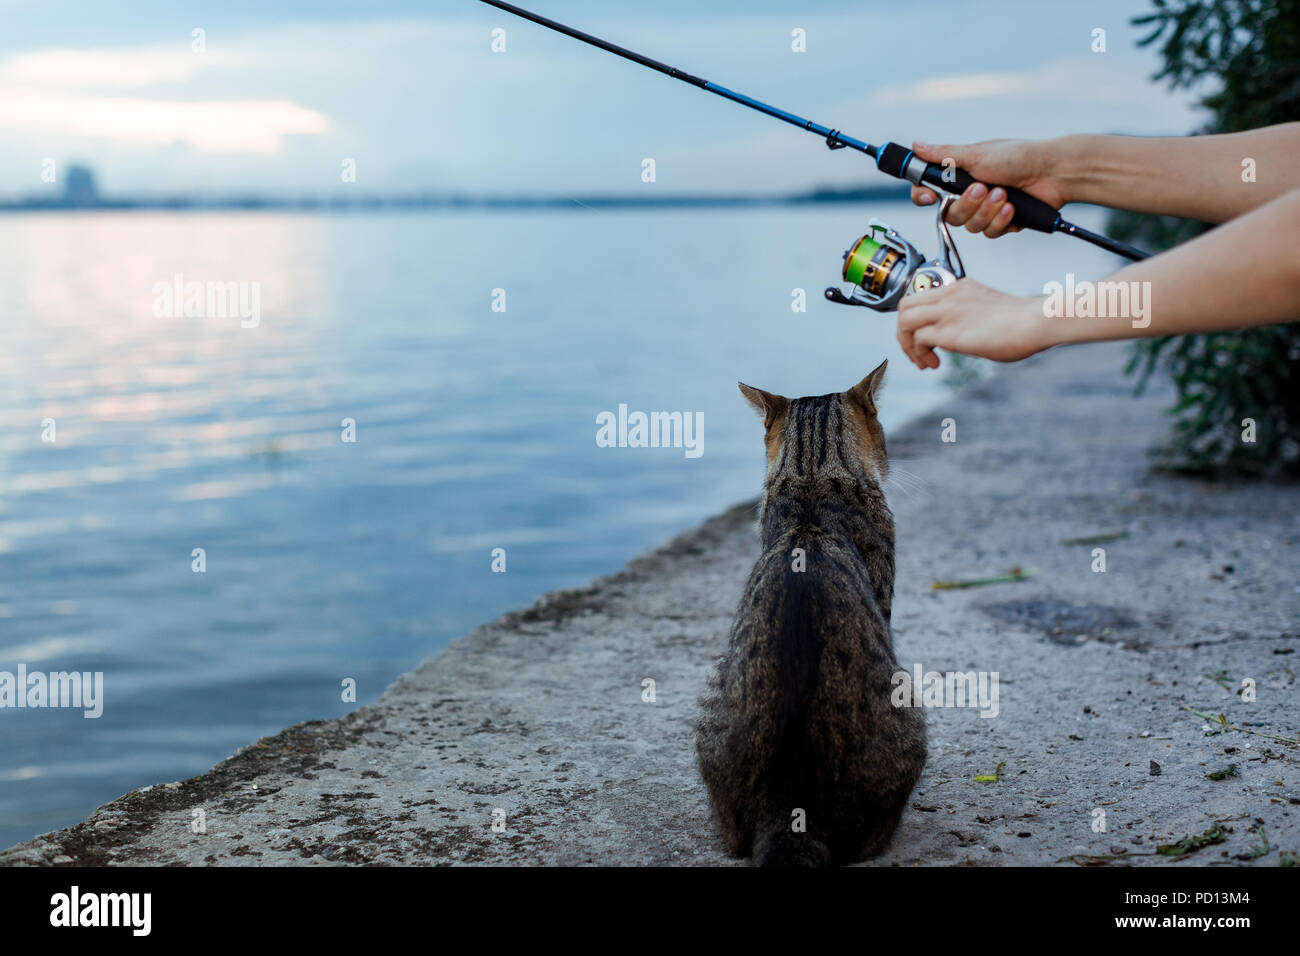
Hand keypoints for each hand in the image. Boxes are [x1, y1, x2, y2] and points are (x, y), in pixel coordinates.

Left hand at [896, 279, 1049, 368]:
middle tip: (919, 353)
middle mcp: (949, 295)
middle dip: (904, 333)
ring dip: (907, 345)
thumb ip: (965, 318)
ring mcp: (948, 311)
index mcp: (959, 287)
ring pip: (904, 321)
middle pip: (904, 306)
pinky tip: (934, 364)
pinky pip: (919, 339)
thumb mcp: (986, 310)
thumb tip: (952, 338)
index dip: (916, 321)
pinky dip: (920, 354)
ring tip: (924, 362)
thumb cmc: (1021, 321)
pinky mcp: (950, 331)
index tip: (927, 340)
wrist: (1036, 321)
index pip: (921, 298)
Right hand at [908, 138, 1066, 238]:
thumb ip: (944, 155)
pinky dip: (1001, 220)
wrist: (1053, 173)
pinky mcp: (1002, 222)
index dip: (924, 197)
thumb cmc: (1019, 157)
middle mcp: (970, 193)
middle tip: (983, 188)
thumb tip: (917, 146)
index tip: (930, 197)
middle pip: (949, 215)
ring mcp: (986, 209)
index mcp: (960, 176)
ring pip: (970, 226)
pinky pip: (990, 232)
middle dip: (968, 204)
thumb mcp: (976, 153)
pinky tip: (1012, 208)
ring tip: (1004, 195)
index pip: (928, 191)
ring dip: (987, 211)